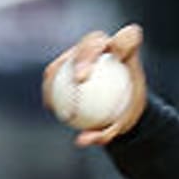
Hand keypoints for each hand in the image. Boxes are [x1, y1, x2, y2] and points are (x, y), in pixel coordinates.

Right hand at [42, 24, 148, 146]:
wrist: (119, 109)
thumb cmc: (125, 115)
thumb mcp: (123, 127)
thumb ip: (107, 132)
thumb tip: (82, 140)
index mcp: (126, 50)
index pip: (128, 38)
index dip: (123, 41)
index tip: (118, 57)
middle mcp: (104, 46)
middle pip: (93, 40)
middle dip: (86, 53)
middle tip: (81, 77)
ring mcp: (83, 51)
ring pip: (71, 54)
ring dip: (62, 67)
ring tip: (56, 93)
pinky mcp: (66, 62)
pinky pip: (56, 71)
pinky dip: (53, 86)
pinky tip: (50, 105)